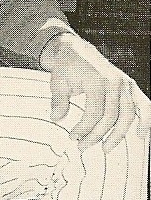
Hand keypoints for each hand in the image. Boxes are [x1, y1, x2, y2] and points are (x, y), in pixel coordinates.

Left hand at [41, 33, 149, 151]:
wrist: (77, 51)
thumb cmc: (67, 67)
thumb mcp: (57, 82)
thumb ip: (58, 101)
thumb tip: (57, 119)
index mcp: (97, 80)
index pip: (94, 113)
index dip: (84, 129)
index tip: (72, 137)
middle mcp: (115, 82)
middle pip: (110, 117)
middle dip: (96, 135)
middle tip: (82, 146)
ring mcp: (125, 84)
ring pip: (127, 115)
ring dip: (117, 135)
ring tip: (105, 148)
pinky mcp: (130, 86)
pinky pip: (143, 105)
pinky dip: (145, 120)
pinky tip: (141, 135)